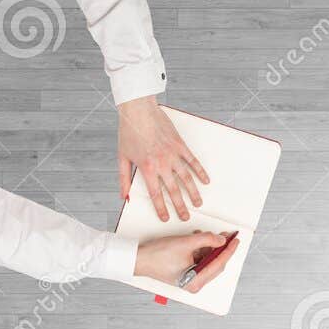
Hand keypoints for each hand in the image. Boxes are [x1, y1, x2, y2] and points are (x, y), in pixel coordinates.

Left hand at [117, 96, 207, 221]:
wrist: (138, 110)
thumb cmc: (129, 132)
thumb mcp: (122, 156)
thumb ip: (124, 178)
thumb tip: (124, 196)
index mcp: (147, 168)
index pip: (156, 194)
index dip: (161, 208)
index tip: (166, 218)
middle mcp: (162, 164)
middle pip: (174, 191)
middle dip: (180, 206)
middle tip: (186, 217)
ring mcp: (173, 155)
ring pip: (186, 179)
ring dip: (193, 193)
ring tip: (198, 203)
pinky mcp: (181, 146)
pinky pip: (193, 162)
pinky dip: (200, 172)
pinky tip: (205, 181)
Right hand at [134, 232, 239, 291]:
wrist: (137, 258)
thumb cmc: (156, 255)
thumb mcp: (185, 243)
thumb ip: (206, 240)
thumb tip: (221, 239)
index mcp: (196, 281)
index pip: (219, 264)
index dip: (228, 250)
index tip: (235, 240)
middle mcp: (195, 283)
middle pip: (215, 264)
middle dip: (220, 248)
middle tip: (227, 236)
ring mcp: (190, 279)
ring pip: (207, 261)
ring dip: (209, 247)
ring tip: (208, 235)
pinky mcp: (185, 273)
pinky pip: (199, 260)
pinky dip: (200, 250)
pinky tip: (199, 239)